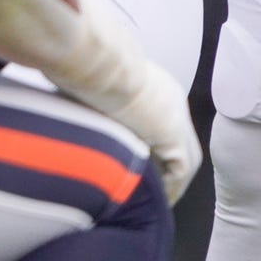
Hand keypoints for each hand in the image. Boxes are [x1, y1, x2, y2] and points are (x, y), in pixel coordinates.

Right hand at [55, 0, 201, 201]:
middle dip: (166, 167)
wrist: (96, 61)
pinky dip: (170, 186)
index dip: (153, 148)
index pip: (161, 123)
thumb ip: (93, 107)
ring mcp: (176, 115)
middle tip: (150, 188)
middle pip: (179, 142)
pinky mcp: (174, 132)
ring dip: (169, 180)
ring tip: (152, 199)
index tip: (139, 166)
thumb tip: (75, 117)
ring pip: (184, 159)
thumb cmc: (85, 67)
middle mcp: (170, 99)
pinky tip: (155, 197)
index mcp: (153, 86)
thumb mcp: (90, 90)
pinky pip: (180, 169)